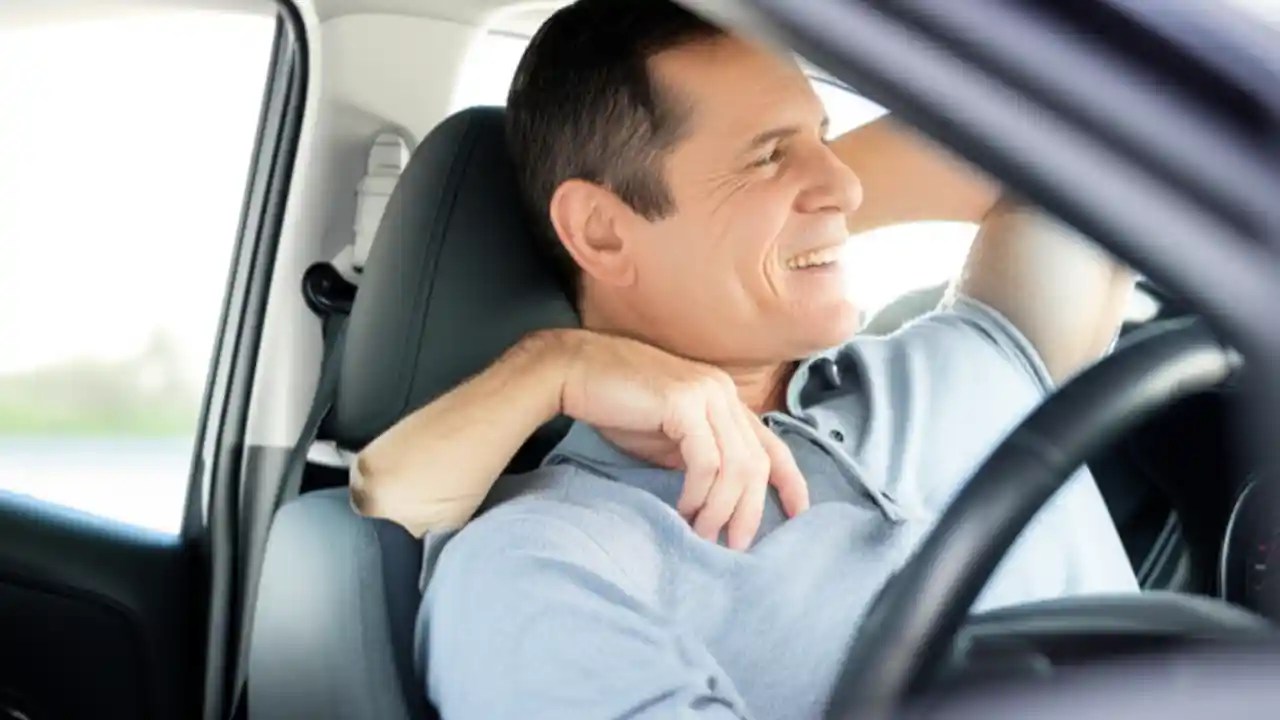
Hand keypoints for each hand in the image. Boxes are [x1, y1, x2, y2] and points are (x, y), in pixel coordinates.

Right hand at [550, 330, 810, 549]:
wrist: (572, 370)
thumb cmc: (614, 404)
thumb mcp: (667, 437)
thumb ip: (697, 456)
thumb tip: (717, 497)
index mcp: (724, 399)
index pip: (771, 443)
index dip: (791, 481)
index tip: (800, 516)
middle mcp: (723, 392)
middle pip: (758, 461)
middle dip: (751, 509)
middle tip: (735, 544)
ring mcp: (706, 393)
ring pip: (737, 465)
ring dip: (723, 507)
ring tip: (703, 532)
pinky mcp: (684, 402)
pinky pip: (707, 461)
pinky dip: (700, 492)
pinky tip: (684, 508)